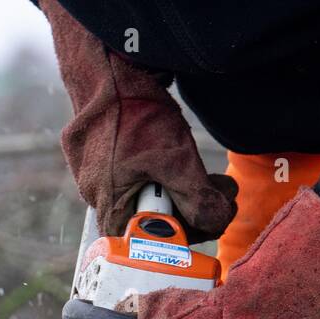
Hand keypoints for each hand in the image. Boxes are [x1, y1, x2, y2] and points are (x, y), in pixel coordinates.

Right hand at [39, 0, 236, 240]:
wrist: (106, 72)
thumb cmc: (134, 114)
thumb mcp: (175, 159)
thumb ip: (197, 198)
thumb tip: (217, 222)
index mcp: (110, 209)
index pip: (151, 245)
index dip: (187, 234)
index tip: (212, 214)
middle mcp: (99, 200)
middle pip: (152, 224)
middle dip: (191, 209)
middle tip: (222, 191)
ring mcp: (97, 180)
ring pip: (147, 199)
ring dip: (182, 190)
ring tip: (209, 174)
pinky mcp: (102, 161)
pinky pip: (137, 179)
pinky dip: (163, 174)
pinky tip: (179, 157)